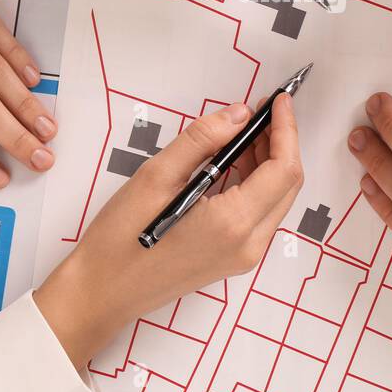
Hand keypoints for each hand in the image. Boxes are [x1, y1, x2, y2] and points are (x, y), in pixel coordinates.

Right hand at [34, 96, 303, 366]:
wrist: (103, 292)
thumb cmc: (121, 237)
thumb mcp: (155, 177)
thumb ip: (202, 141)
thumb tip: (238, 115)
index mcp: (232, 223)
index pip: (283, 169)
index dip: (286, 129)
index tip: (279, 99)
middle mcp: (249, 245)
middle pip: (288, 185)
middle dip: (281, 143)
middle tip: (260, 112)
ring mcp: (244, 257)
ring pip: (277, 200)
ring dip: (270, 163)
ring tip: (246, 130)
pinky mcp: (234, 260)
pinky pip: (260, 215)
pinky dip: (258, 184)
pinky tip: (236, 162)